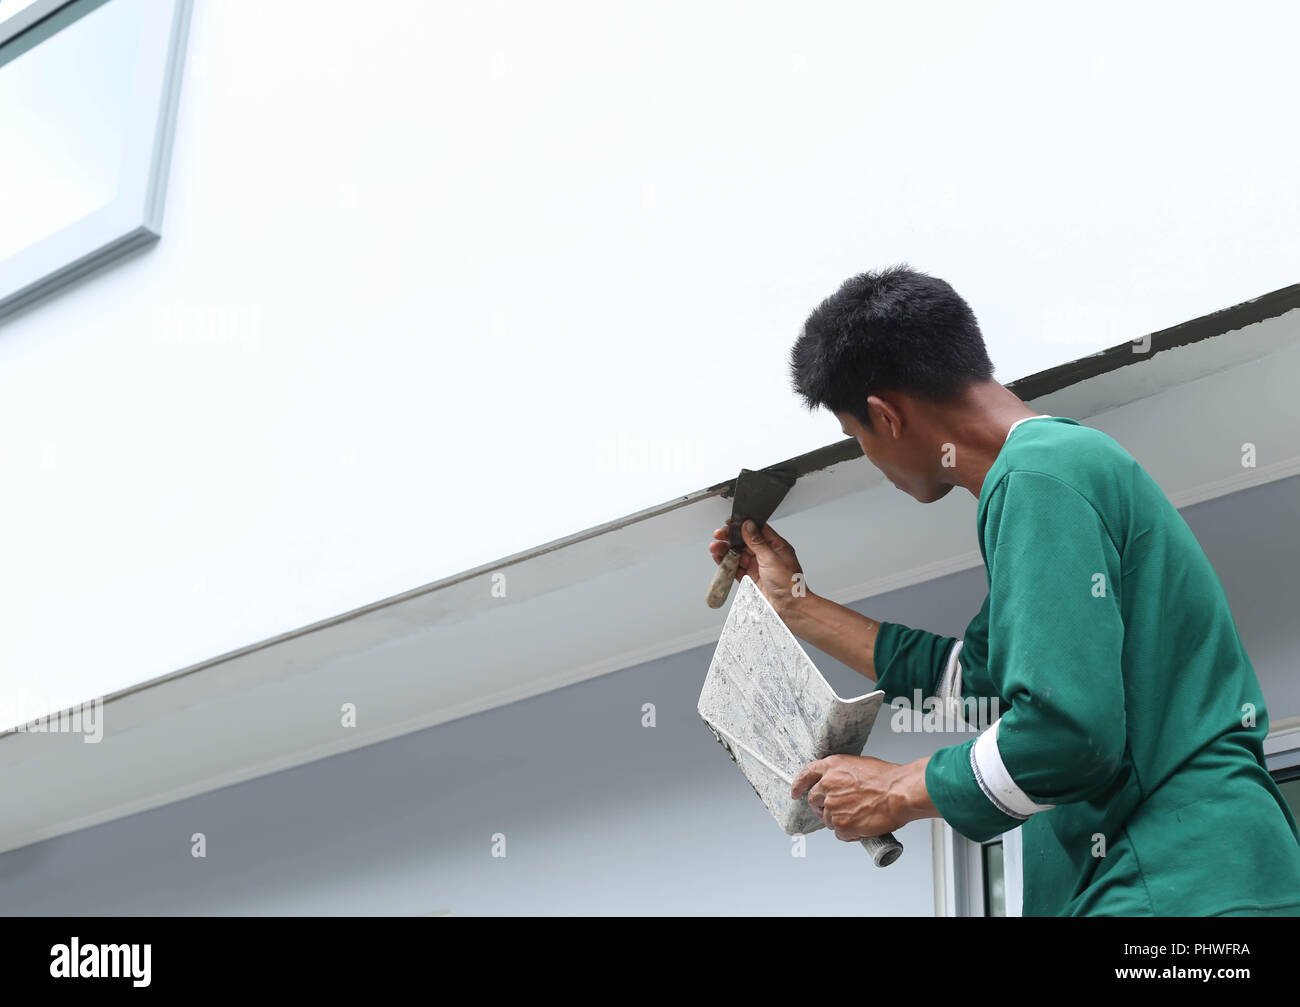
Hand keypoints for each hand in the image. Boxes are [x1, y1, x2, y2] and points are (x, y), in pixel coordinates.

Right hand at [708, 520, 804, 615]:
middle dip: (731, 538)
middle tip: (719, 535)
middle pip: (744, 542)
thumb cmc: (789, 584)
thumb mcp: (771, 558)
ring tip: (715, 547)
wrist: (790, 607)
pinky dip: (726, 564)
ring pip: (738, 554)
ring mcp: (758, 567)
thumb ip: (757, 541)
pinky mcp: (751, 578)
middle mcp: (766, 555)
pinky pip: (735, 568)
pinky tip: (719, 558)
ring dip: (726, 550)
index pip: (757, 530)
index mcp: (775, 546)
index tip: (731, 523)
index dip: (743, 525)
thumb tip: (748, 525)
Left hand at [790, 755, 932, 840]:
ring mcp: (833, 806)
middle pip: (814, 800)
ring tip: (858, 818)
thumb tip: (840, 785)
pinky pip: (839, 833)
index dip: (798, 785)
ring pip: (827, 819)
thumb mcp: (859, 766)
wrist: (900, 793)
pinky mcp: (841, 824)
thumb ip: (843, 775)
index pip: (806, 775)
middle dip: (821, 807)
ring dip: (839, 821)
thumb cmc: (887, 779)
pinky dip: (848, 834)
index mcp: (832, 767)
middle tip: (835, 811)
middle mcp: (827, 785)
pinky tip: (860, 828)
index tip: (795, 792)